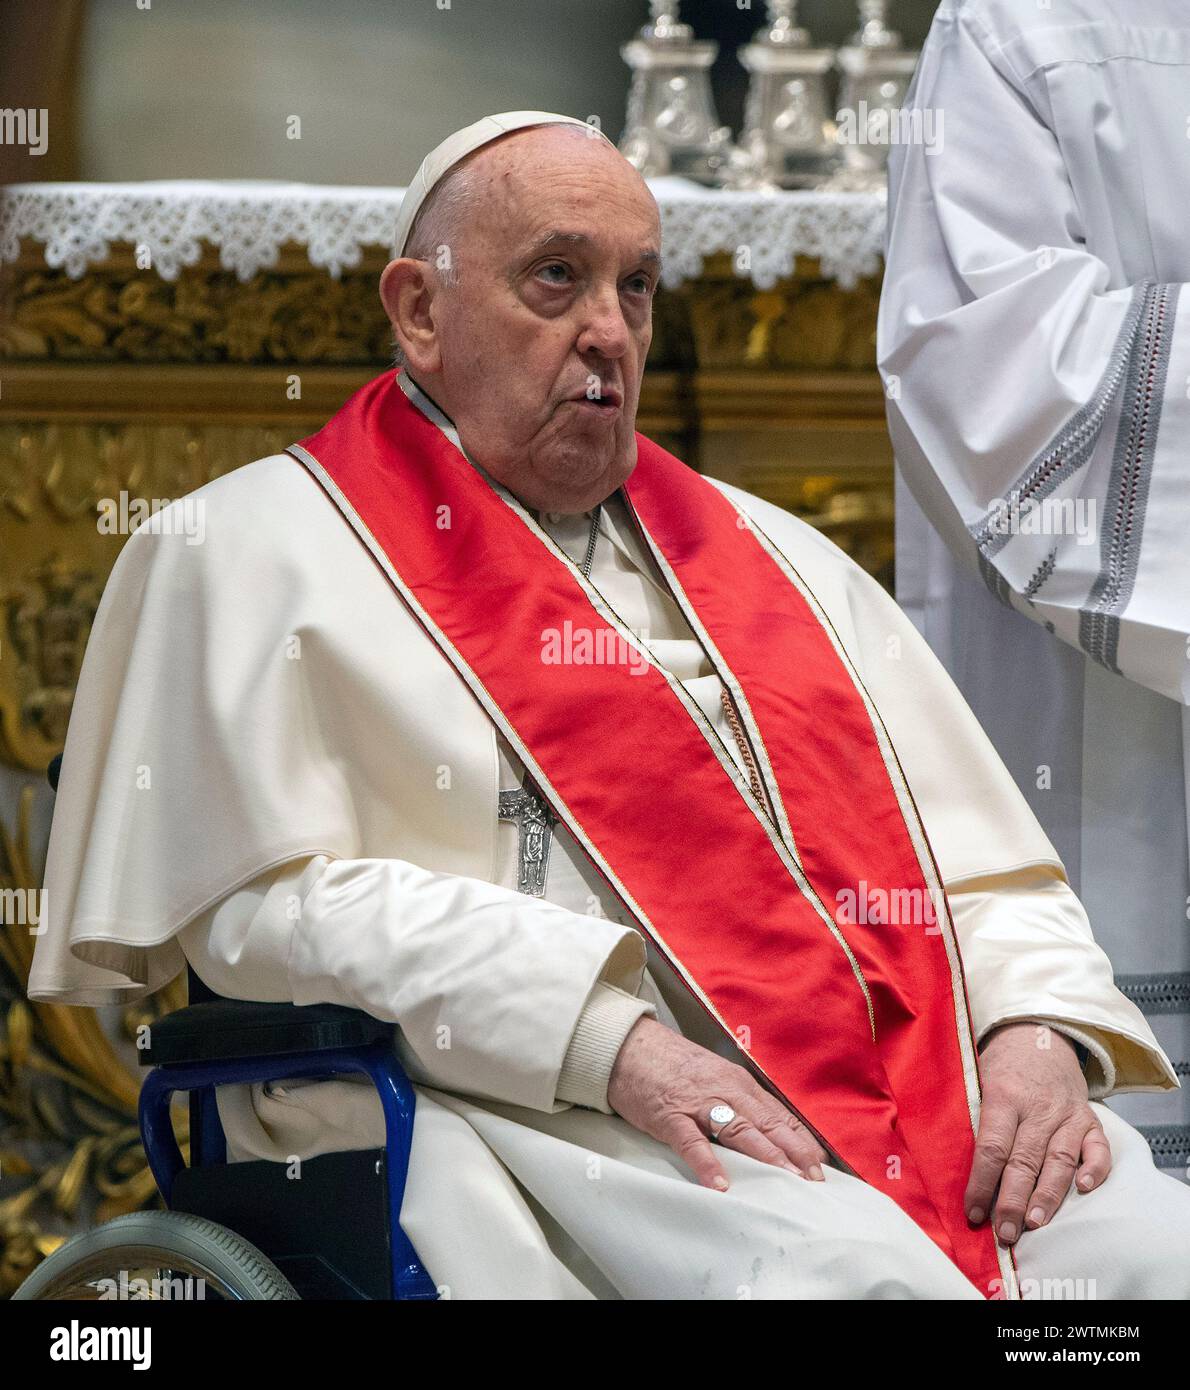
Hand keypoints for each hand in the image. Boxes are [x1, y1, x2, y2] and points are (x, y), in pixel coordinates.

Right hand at [606, 1016, 827, 1190]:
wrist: (629, 1047)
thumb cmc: (673, 1068)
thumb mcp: (713, 1078)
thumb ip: (738, 1103)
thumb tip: (768, 1133)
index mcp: (738, 1082)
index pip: (778, 1114)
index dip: (801, 1139)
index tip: (822, 1164)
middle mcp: (725, 1090)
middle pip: (767, 1123)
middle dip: (794, 1152)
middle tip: (816, 1180)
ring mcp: (698, 1102)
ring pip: (739, 1130)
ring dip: (765, 1156)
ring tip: (786, 1181)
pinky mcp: (670, 1115)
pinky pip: (692, 1141)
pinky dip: (707, 1163)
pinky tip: (720, 1184)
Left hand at [966, 1021, 1110, 1244]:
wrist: (1038, 1031)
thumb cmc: (1000, 1063)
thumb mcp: (977, 1078)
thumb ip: (971, 1115)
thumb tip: (948, 1163)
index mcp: (1004, 1096)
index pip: (992, 1147)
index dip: (982, 1183)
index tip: (973, 1213)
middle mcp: (1038, 1107)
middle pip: (1025, 1160)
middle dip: (1012, 1200)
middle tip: (1003, 1233)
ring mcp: (1067, 1113)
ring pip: (1060, 1159)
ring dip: (1048, 1195)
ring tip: (1034, 1223)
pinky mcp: (1089, 1118)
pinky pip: (1098, 1147)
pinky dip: (1094, 1169)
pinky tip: (1083, 1189)